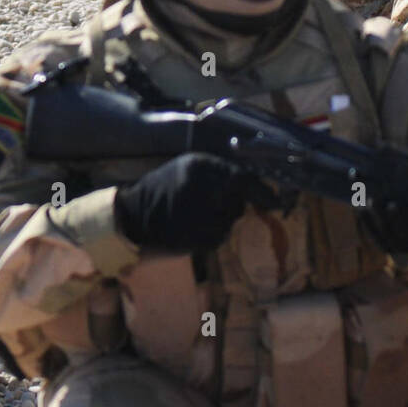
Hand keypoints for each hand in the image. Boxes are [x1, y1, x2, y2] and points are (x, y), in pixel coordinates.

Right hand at [113, 153, 278, 252]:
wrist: (133, 217)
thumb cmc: (162, 189)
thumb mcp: (187, 169)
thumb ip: (218, 173)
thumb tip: (254, 185)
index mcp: (200, 167)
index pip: (242, 178)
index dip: (261, 190)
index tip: (275, 200)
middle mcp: (204, 190)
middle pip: (238, 201)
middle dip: (233, 204)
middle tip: (210, 203)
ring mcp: (202, 217)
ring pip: (230, 219)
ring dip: (221, 218)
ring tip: (194, 214)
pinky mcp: (199, 239)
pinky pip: (220, 235)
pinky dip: (212, 232)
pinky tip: (191, 227)